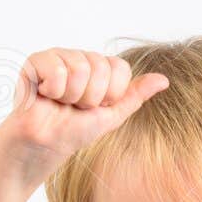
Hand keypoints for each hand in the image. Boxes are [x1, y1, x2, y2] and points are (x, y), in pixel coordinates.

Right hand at [0, 47, 167, 164]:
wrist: (45, 145)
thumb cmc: (73, 132)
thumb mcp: (112, 116)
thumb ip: (135, 96)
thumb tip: (164, 80)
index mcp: (98, 68)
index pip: (119, 68)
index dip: (110, 95)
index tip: (95, 108)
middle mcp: (80, 58)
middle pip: (101, 67)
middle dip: (90, 97)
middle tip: (74, 107)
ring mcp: (59, 57)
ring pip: (80, 67)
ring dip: (72, 96)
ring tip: (59, 103)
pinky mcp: (37, 61)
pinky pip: (58, 69)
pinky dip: (54, 90)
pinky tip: (45, 95)